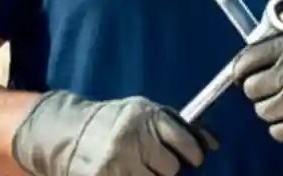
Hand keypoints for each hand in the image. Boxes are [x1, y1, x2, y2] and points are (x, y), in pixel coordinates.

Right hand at [11, 90, 218, 174]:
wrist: (67, 132)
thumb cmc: (115, 121)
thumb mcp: (145, 113)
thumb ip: (181, 126)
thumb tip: (215, 143)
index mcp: (145, 117)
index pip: (187, 144)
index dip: (193, 154)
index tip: (190, 156)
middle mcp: (132, 139)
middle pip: (173, 169)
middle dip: (169, 168)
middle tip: (156, 163)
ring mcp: (118, 163)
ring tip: (140, 168)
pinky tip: (132, 173)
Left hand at [231, 32, 282, 145]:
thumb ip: (278, 55)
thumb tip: (240, 68)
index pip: (249, 57)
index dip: (241, 70)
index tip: (240, 76)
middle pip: (252, 86)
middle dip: (261, 93)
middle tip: (277, 93)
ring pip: (262, 110)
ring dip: (274, 113)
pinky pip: (277, 130)